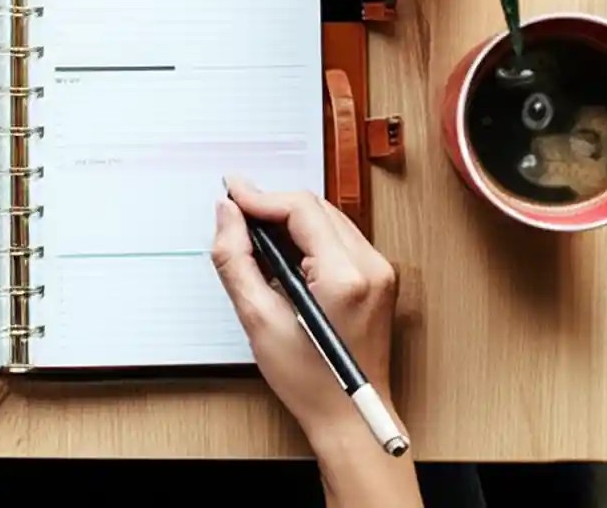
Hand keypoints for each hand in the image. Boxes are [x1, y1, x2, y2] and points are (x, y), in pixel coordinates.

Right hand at [212, 176, 398, 449]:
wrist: (350, 414)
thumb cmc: (310, 381)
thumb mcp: (258, 319)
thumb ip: (236, 259)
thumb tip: (227, 215)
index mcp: (344, 276)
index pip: (300, 208)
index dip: (260, 196)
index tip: (232, 192)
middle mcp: (370, 266)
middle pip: (315, 208)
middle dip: (273, 206)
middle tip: (236, 216)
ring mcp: (379, 270)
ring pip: (328, 219)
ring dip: (290, 220)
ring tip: (257, 238)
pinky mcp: (379, 277)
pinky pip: (339, 238)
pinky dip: (309, 237)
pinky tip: (285, 255)